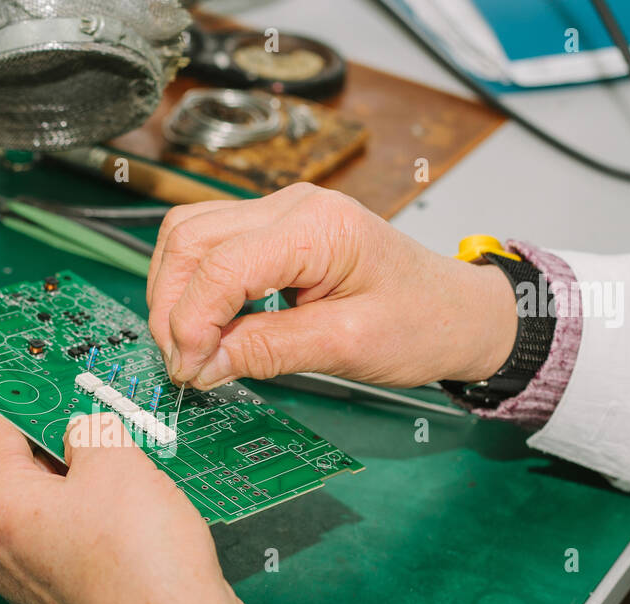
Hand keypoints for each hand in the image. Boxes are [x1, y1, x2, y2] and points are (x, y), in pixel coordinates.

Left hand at [0, 413, 244, 603]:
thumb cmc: (140, 546)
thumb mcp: (118, 460)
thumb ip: (90, 429)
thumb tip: (80, 432)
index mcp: (0, 509)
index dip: (31, 411)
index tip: (69, 405)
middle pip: (18, 482)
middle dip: (60, 457)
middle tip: (109, 449)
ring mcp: (26, 593)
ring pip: (43, 523)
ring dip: (76, 500)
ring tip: (125, 495)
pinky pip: (63, 561)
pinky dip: (87, 542)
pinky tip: (128, 540)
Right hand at [146, 182, 518, 389]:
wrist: (457, 311)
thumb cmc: (420, 323)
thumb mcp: (344, 347)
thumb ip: (266, 350)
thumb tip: (199, 364)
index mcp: (319, 227)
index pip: (221, 265)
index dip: (191, 322)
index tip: (189, 370)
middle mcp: (292, 206)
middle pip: (190, 238)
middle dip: (171, 305)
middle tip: (183, 363)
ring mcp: (279, 211)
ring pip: (188, 235)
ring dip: (175, 293)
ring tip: (191, 348)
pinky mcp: (272, 229)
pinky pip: (208, 244)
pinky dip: (193, 286)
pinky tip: (206, 326)